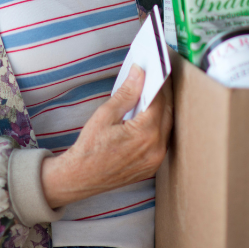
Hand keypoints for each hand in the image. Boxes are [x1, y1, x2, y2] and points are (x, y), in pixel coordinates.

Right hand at [40, 65, 172, 208]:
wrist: (80, 178)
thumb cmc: (89, 147)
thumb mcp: (105, 115)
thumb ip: (126, 93)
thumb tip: (139, 73)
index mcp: (145, 132)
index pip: (159, 99)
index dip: (158, 82)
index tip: (156, 69)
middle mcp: (156, 147)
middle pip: (168, 111)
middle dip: (164, 93)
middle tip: (157, 77)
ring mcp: (156, 159)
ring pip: (168, 125)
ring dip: (164, 108)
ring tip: (155, 93)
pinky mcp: (153, 165)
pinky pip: (163, 139)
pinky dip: (160, 124)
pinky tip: (151, 114)